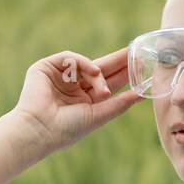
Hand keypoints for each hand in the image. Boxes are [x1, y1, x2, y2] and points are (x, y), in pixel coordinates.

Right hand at [6, 46, 143, 155]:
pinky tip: (94, 72)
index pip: (108, 83)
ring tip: (104, 90)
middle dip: (119, 62)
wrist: (39, 130)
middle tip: (137, 53)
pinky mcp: (46, 67)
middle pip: (100, 69)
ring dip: (100, 74)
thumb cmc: (67, 129)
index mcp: (84, 100)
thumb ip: (120, 104)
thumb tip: (142, 94)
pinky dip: (84, 63)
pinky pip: (70, 58)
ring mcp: (60, 76)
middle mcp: (73, 87)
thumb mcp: (98, 116)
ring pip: (87, 64)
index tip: (144, 69)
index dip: (125, 75)